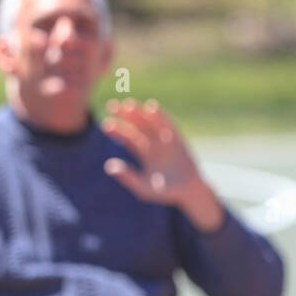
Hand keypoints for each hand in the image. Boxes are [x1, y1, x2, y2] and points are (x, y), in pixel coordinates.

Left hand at [101, 98, 223, 231]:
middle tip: (112, 105)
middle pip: (138, 126)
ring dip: (140, 113)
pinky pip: (168, 125)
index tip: (106, 124)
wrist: (189, 192)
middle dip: (126, 116)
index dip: (118, 130)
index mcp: (145, 153)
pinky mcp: (178, 139)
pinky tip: (150, 107)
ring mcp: (166, 140)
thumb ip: (128, 177)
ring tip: (128, 104)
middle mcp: (154, 144)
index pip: (129, 138)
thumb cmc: (165, 192)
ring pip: (151, 122)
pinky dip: (160, 116)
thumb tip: (108, 166)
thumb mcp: (143, 187)